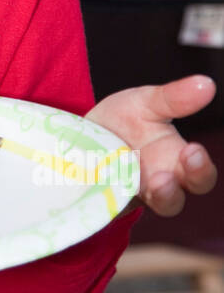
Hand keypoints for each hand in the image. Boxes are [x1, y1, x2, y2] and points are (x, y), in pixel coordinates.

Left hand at [86, 75, 217, 216]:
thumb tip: (207, 83)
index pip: (199, 175)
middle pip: (173, 200)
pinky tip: (99, 178)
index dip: (200, 168)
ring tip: (145, 185)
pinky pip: (106, 203)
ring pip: (136, 208)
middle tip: (164, 177)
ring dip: (143, 199)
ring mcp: (128, 193)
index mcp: (175, 162)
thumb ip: (175, 98)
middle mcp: (157, 184)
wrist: (85, 129)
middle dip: (172, 191)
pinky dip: (105, 193)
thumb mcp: (148, 102)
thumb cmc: (126, 119)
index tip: (192, 150)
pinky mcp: (102, 197)